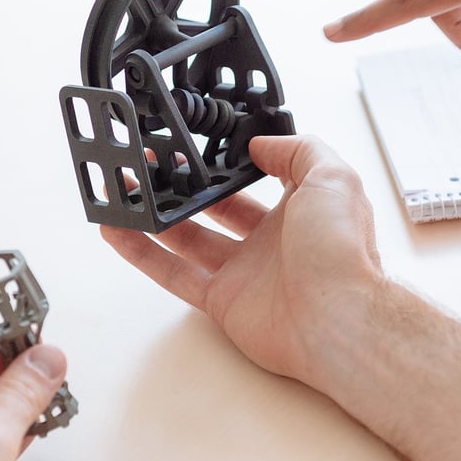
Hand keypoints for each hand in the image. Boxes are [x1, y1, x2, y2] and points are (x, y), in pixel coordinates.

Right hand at [100, 135, 384, 385]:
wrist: (335, 317)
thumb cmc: (342, 252)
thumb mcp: (332, 177)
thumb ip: (298, 151)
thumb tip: (262, 143)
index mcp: (300, 209)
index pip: (261, 177)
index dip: (232, 161)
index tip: (202, 144)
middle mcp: (271, 241)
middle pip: (217, 207)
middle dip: (185, 185)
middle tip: (153, 165)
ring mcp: (244, 272)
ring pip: (188, 238)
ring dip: (155, 214)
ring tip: (124, 189)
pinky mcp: (221, 301)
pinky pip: (173, 274)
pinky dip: (143, 253)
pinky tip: (118, 231)